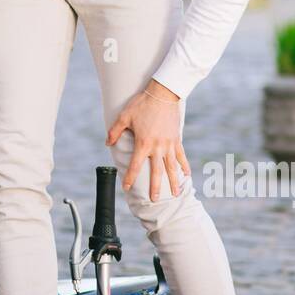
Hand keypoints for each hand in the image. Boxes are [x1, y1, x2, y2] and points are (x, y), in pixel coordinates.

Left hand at [106, 79, 189, 201]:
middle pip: (156, 172)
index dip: (130, 178)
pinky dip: (184, 166)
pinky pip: (181, 156)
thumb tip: (107, 143)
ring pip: (172, 167)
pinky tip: (187, 175)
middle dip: (155, 187)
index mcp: (143, 143)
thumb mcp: (124, 116)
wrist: (163, 94)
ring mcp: (169, 144)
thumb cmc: (142, 104)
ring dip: (174, 181)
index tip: (127, 188)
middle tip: (154, 200)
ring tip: (175, 193)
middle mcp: (157, 147)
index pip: (135, 165)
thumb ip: (114, 131)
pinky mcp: (177, 139)